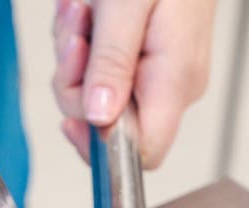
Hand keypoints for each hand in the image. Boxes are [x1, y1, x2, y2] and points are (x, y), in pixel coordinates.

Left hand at [53, 0, 216, 168]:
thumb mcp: (127, 5)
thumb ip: (113, 62)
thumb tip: (100, 117)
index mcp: (174, 82)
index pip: (143, 153)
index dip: (103, 147)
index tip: (73, 116)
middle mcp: (171, 87)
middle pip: (109, 125)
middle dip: (76, 84)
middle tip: (76, 36)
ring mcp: (158, 75)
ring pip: (96, 97)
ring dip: (74, 57)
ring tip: (81, 13)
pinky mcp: (143, 62)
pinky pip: (99, 73)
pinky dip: (82, 45)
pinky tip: (87, 14)